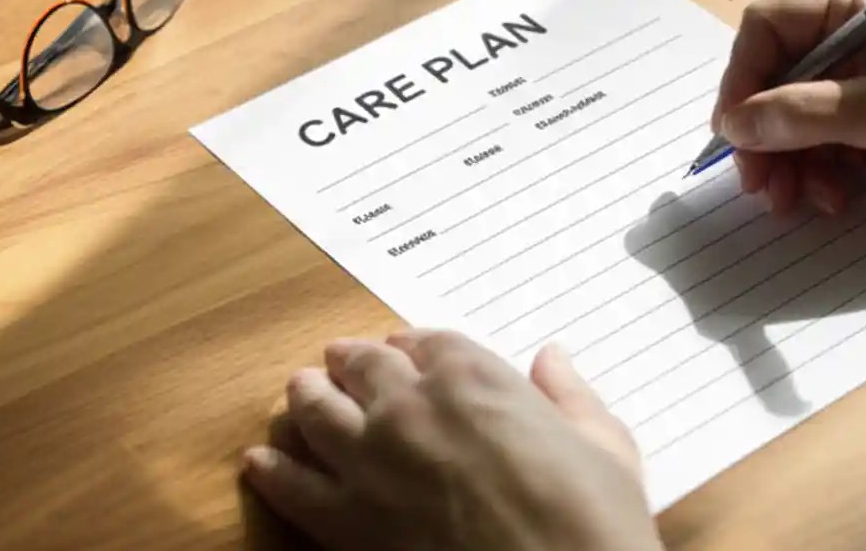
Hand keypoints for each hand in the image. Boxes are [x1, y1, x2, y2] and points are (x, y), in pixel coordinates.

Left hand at [242, 331, 660, 550]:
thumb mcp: (604, 445)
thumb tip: (553, 358)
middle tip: (337, 361)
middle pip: (361, 367)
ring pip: (316, 412)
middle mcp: (411, 406)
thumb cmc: (593, 521)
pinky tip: (260, 461)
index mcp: (474, 376)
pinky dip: (272, 469)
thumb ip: (569, 396)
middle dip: (350, 362)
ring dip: (306, 396)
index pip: (424, 342)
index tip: (402, 349)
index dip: (410, 344)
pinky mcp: (348, 524)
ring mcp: (371, 463)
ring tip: (300, 391)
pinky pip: (292, 486)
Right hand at [711, 0, 865, 214]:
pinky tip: (829, 198)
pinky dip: (809, 176)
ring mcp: (848, 86)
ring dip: (781, 164)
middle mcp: (841, 40)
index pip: (766, 28)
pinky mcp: (858, 127)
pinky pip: (810, 149)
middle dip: (761, 135)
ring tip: (789, 201)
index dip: (741, 78)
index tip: (732, 130)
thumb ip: (801, 115)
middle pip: (768, 81)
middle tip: (757, 183)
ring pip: (784, 122)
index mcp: (850, 7)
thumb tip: (733, 125)